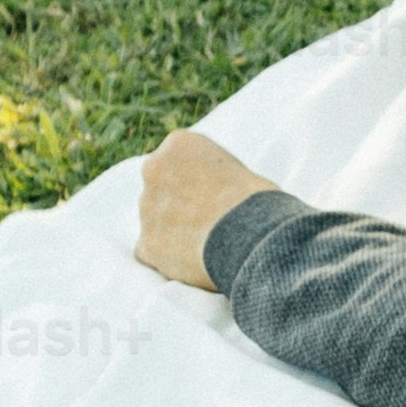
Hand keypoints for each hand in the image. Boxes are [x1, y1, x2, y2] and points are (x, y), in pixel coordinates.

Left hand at [137, 128, 271, 289]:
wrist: (252, 235)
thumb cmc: (259, 203)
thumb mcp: (237, 169)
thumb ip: (212, 177)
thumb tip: (211, 198)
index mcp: (179, 144)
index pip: (179, 162)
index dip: (200, 184)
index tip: (217, 199)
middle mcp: (154, 168)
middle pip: (162, 189)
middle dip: (180, 205)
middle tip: (210, 223)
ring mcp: (147, 207)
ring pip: (156, 221)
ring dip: (175, 232)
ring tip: (208, 245)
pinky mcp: (146, 243)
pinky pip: (153, 252)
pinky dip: (169, 259)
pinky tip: (195, 262)